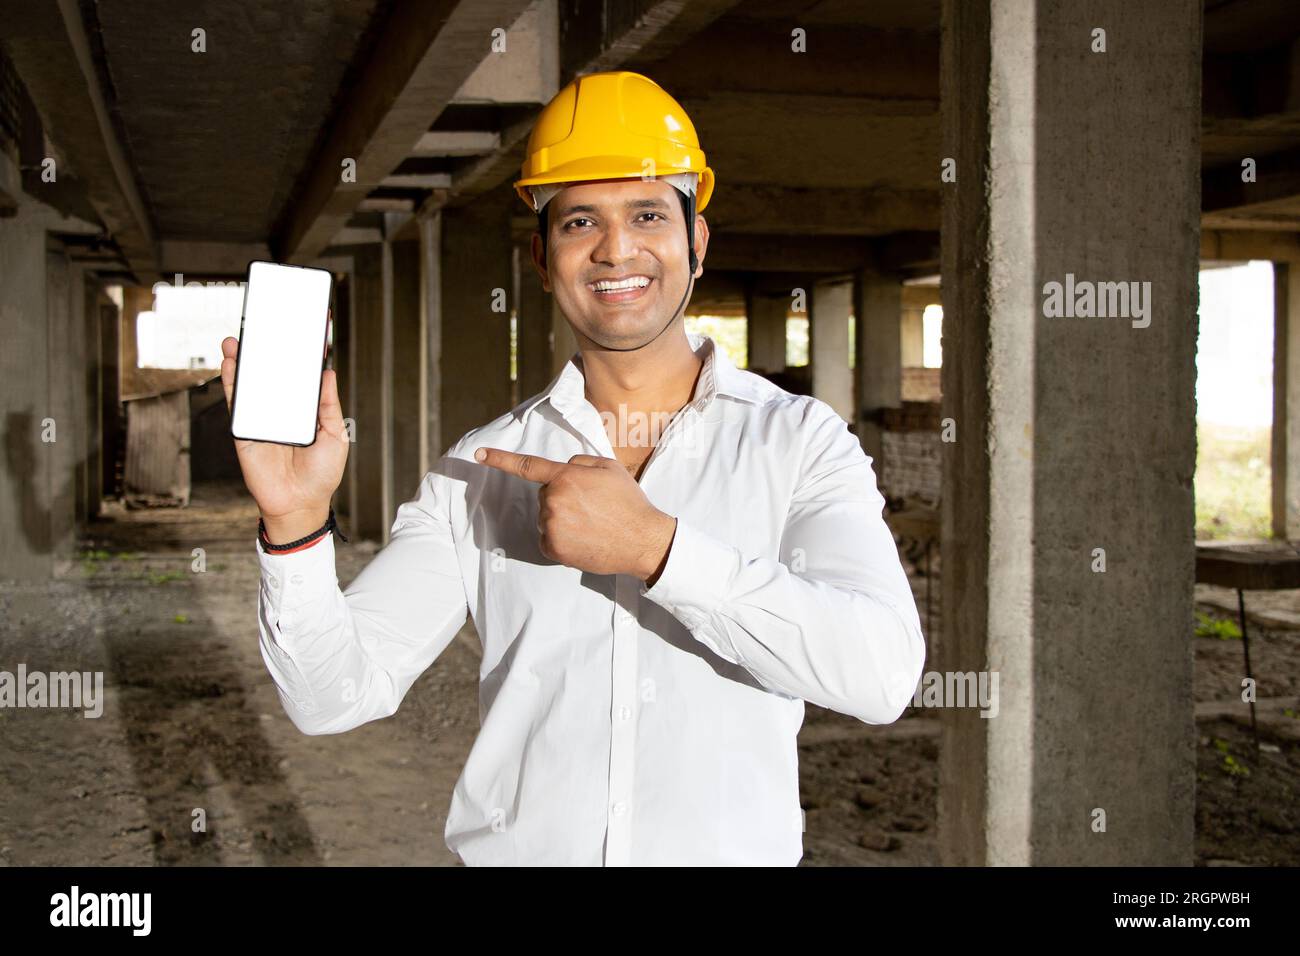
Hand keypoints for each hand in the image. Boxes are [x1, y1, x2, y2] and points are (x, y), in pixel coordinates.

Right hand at [220, 321, 348, 542]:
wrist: (300, 504)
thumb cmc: (322, 473)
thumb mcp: (335, 435)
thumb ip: (329, 404)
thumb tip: (328, 372)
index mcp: (304, 410)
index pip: (297, 377)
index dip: (295, 356)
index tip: (294, 330)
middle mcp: (282, 411)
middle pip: (270, 375)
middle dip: (264, 352)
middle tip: (261, 326)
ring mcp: (262, 419)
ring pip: (250, 384)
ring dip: (242, 361)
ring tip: (238, 338)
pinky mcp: (245, 431)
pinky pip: (236, 403)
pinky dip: (231, 382)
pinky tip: (230, 363)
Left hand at [475, 448, 676, 581]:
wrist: (642, 540)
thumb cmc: (629, 503)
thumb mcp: (609, 468)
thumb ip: (580, 462)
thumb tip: (563, 469)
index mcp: (566, 476)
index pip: (526, 465)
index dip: (499, 458)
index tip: (478, 454)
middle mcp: (554, 500)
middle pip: (545, 495)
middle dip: (563, 497)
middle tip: (592, 506)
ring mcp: (551, 525)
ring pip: (546, 517)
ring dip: (563, 519)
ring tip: (592, 524)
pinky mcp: (553, 548)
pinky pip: (547, 538)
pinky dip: (561, 539)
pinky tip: (584, 539)